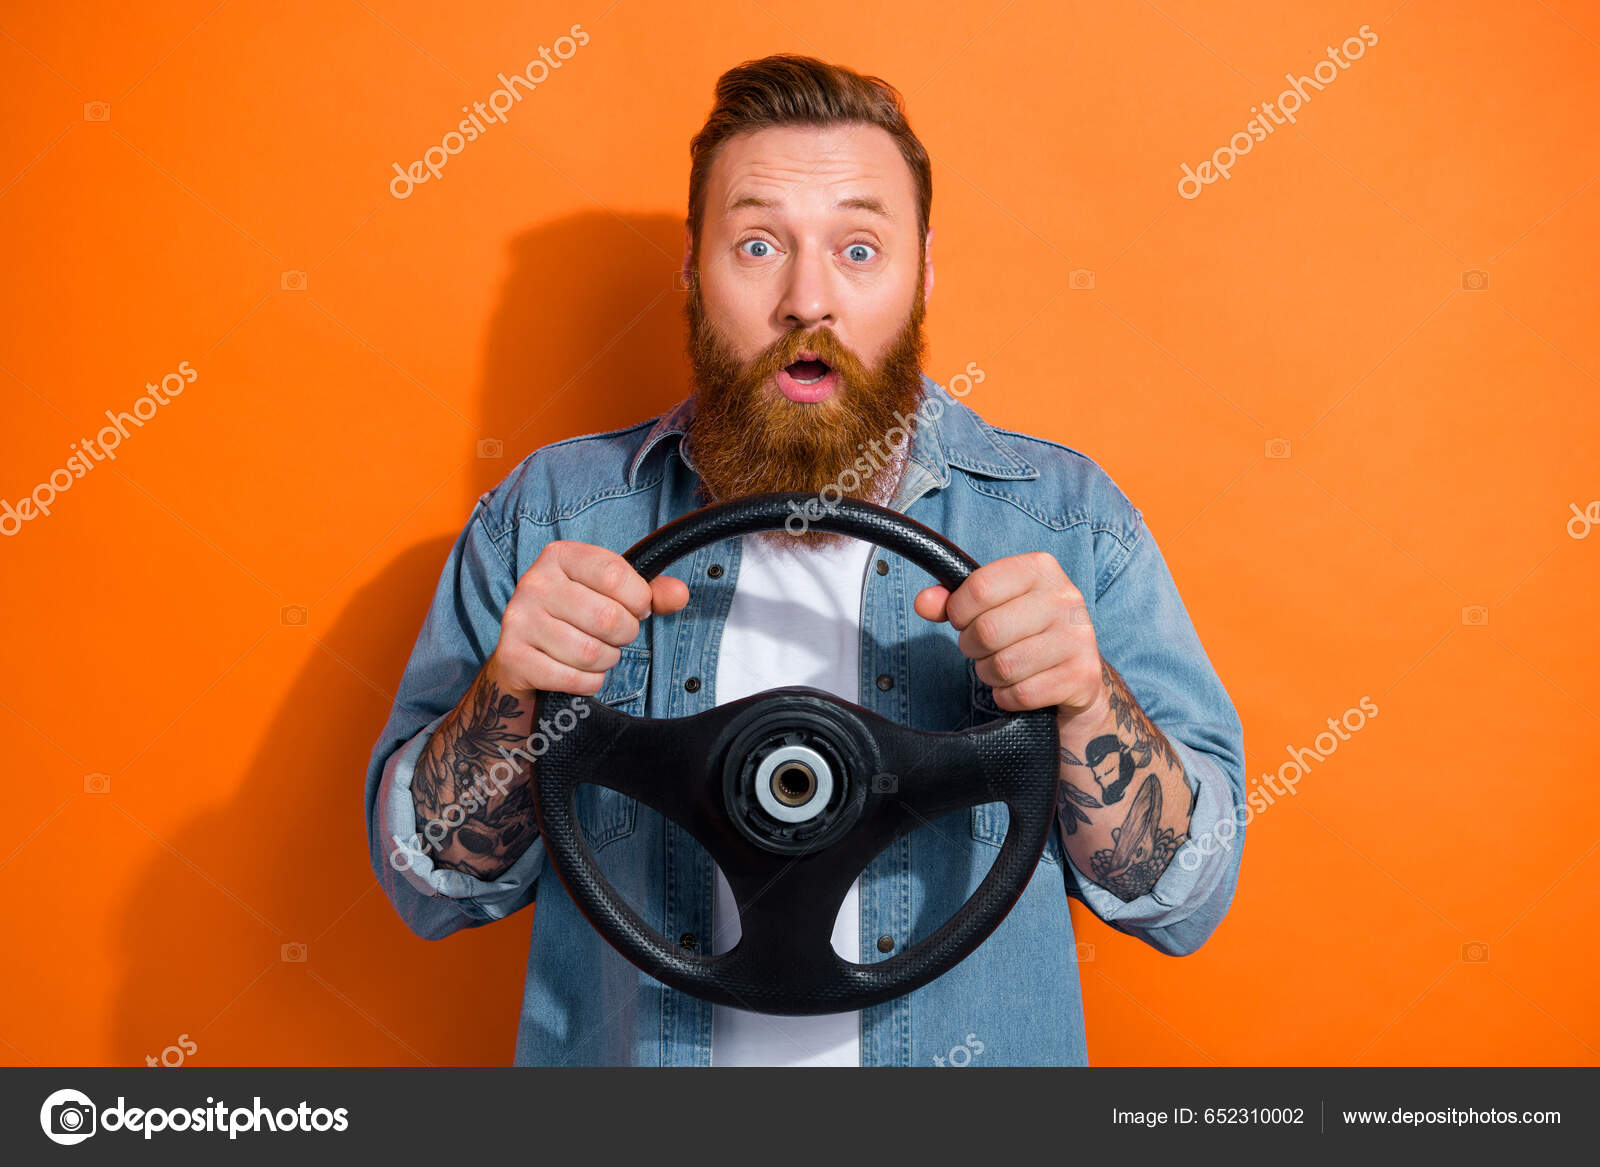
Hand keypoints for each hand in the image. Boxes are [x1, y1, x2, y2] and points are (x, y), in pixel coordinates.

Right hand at [488, 541, 687, 697]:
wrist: (523, 654)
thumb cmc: (575, 616)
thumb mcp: (611, 593)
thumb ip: (651, 591)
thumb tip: (679, 594)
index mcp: (560, 556)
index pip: (614, 574)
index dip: (638, 598)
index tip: (636, 608)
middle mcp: (534, 583)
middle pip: (607, 617)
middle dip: (624, 634)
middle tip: (615, 636)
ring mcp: (519, 620)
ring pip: (591, 653)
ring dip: (606, 661)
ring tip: (598, 653)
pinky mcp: (513, 657)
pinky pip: (573, 679)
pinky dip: (588, 682)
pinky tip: (580, 672)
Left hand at [914, 551, 1106, 722]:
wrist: (1078, 675)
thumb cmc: (1027, 632)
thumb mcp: (994, 606)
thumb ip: (955, 601)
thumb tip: (924, 602)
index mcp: (1041, 569)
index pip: (979, 587)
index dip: (958, 611)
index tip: (963, 620)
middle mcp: (1065, 598)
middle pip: (987, 630)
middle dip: (972, 647)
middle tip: (981, 650)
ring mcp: (1078, 637)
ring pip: (1003, 666)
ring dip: (990, 674)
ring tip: (1001, 668)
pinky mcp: (1082, 676)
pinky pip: (1021, 693)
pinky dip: (1008, 697)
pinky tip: (1019, 687)